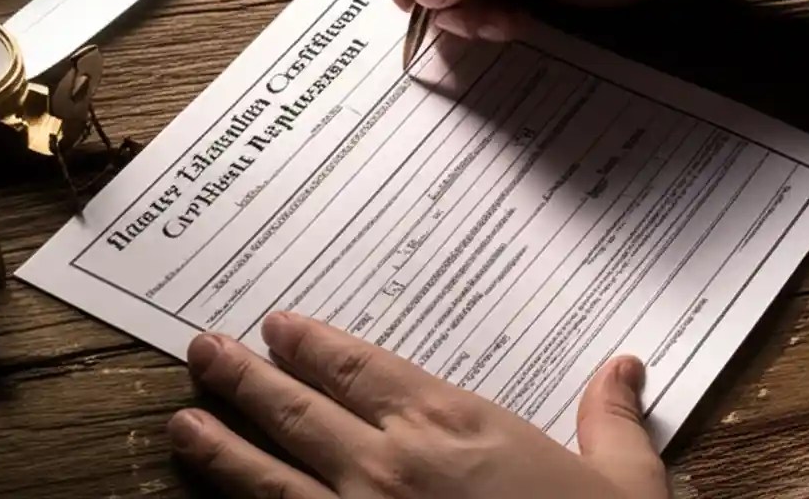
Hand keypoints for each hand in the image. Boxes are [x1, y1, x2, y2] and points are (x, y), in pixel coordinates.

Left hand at [166, 312, 668, 497]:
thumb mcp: (626, 482)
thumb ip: (612, 421)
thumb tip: (623, 367)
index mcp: (452, 426)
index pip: (357, 366)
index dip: (310, 342)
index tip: (277, 326)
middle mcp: (390, 465)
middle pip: (294, 407)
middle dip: (242, 376)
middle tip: (201, 350)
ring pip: (266, 476)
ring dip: (219, 446)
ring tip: (181, 422)